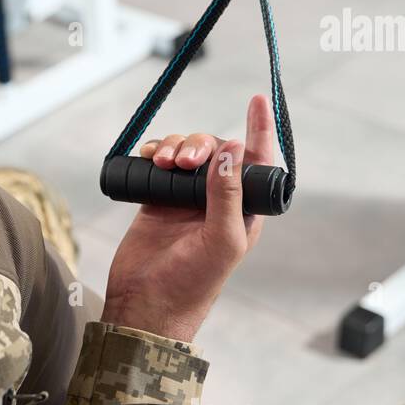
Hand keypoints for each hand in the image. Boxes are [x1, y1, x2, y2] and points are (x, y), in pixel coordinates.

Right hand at [101, 95, 276, 340]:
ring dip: (176, 148)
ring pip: (187, 154)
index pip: (258, 163)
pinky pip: (159, 165)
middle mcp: (217, 201)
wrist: (146, 304)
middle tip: (184, 163)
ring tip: (162, 163)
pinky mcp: (158, 200)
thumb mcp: (220, 239)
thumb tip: (232, 149)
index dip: (259, 130)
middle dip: (201, 145)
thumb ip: (228, 194)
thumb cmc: (192, 283)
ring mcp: (186, 200)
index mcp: (244, 211)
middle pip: (216, 152)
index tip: (256, 100)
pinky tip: (148, 158)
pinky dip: (154, 154)